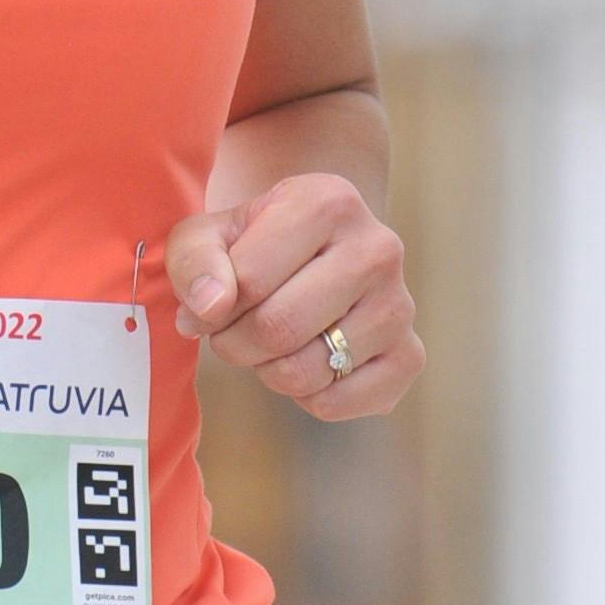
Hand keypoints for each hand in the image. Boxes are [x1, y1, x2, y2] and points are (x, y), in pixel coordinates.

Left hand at [163, 174, 421, 420]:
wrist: (314, 256)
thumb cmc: (251, 245)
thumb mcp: (207, 236)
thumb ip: (194, 260)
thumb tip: (210, 307)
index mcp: (329, 201)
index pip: (249, 280)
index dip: (210, 309)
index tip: (207, 308)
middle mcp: (378, 248)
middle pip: (278, 329)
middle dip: (234, 345)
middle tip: (230, 334)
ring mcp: (400, 304)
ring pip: (306, 372)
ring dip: (267, 371)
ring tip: (270, 343)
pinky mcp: (409, 356)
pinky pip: (336, 403)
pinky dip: (304, 397)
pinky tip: (306, 362)